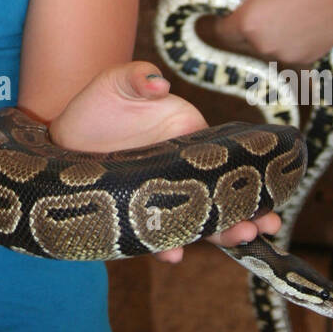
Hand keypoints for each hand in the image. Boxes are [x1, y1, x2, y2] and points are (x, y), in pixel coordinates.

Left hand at [48, 61, 281, 260]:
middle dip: (245, 212)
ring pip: (196, 219)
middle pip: (219, 194)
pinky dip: (166, 246)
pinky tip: (173, 254)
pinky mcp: (137, 214)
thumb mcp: (117, 82)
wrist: (65, 134)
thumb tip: (159, 83)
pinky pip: (156, 235)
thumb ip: (138, 77)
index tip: (267, 193)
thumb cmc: (98, 102)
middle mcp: (180, 170)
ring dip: (218, 234)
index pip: (226, 158)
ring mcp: (161, 195)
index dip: (248, 176)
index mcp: (187, 136)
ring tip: (235, 241)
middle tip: (265, 227)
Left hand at [212, 0, 332, 63]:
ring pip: (267, 45)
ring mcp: (287, 55)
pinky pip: (288, 48)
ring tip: (289, 3)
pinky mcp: (308, 58)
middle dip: (248, 22)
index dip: (225, 16)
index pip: (221, 31)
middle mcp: (264, 46)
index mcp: (248, 24)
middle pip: (244, 40)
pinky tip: (305, 15)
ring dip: (270, 30)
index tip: (234, 4)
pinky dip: (291, 36)